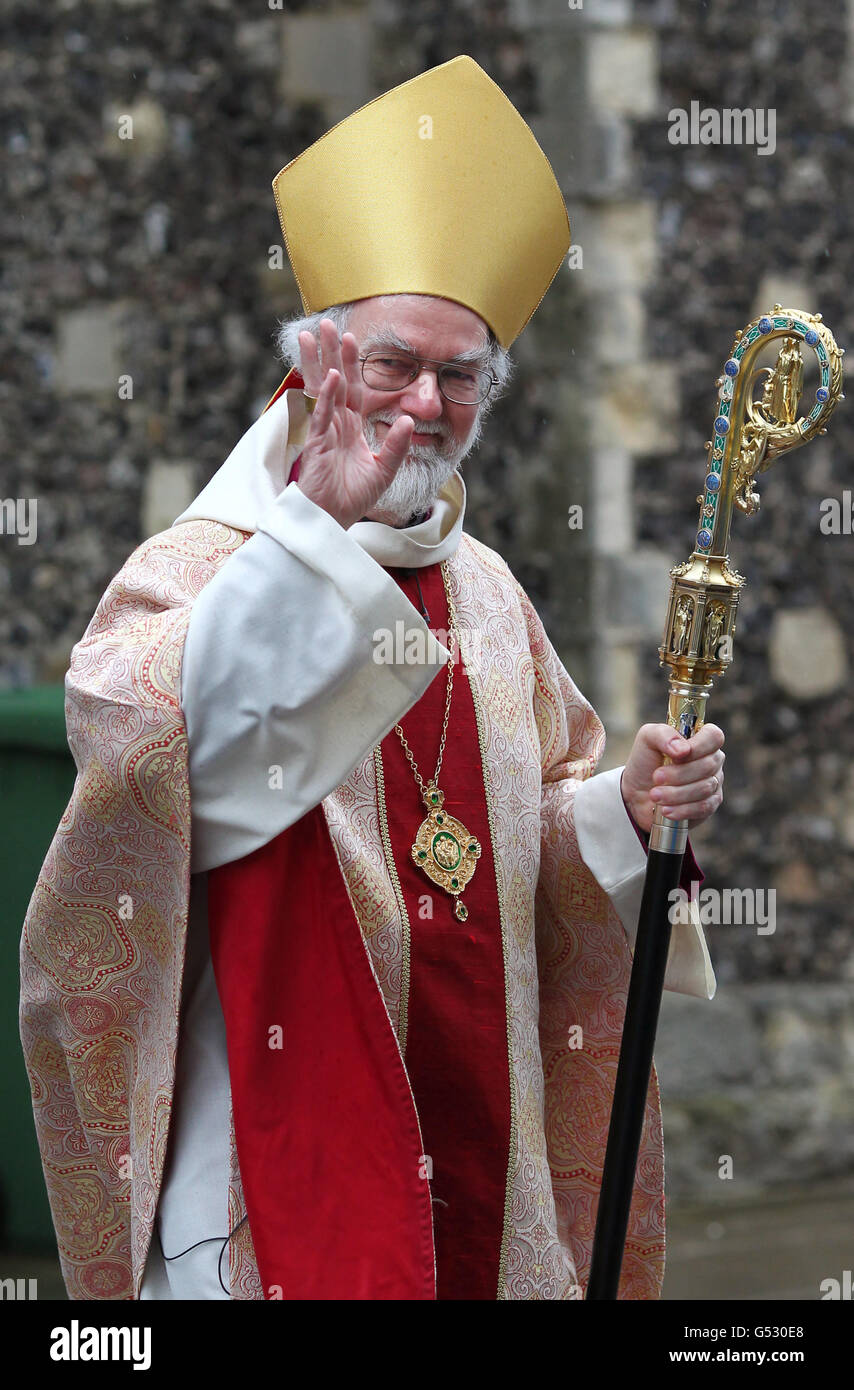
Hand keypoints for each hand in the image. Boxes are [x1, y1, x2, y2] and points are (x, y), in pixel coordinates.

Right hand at [295, 318, 413, 529]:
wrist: (334, 520)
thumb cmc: (354, 498)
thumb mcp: (385, 470)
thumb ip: (397, 446)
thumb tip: (410, 419)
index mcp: (350, 427)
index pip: (351, 389)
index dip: (351, 364)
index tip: (351, 338)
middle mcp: (335, 424)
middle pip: (334, 381)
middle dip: (330, 352)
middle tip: (326, 323)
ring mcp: (324, 432)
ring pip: (322, 391)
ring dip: (321, 362)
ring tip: (314, 335)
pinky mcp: (317, 445)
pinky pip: (323, 416)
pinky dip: (328, 397)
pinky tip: (332, 377)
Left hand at [620, 722, 724, 833]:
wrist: (638, 793)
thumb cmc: (646, 761)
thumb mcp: (647, 739)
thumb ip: (663, 734)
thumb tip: (683, 750)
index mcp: (701, 739)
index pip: (714, 737)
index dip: (698, 746)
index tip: (675, 756)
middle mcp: (712, 760)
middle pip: (708, 765)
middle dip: (678, 774)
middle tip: (656, 777)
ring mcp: (713, 783)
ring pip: (704, 788)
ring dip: (675, 793)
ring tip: (654, 795)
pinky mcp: (709, 805)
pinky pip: (703, 807)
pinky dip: (682, 809)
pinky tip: (666, 810)